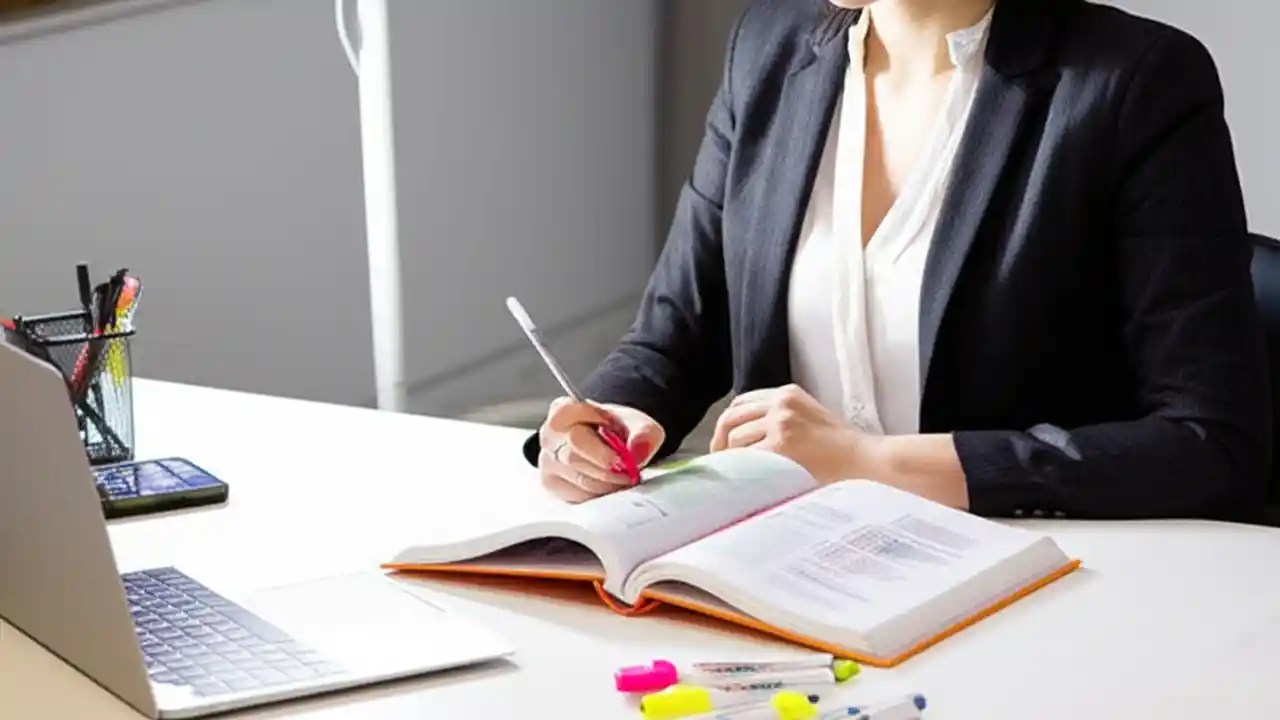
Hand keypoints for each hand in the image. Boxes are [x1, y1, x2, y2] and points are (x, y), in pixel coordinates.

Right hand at [538, 399, 664, 502]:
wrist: (611, 442)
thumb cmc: (618, 430)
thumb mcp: (639, 424)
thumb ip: (643, 433)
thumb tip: (637, 451)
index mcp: (565, 411)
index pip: (575, 433)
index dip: (600, 451)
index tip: (621, 458)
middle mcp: (550, 435)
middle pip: (575, 458)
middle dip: (607, 470)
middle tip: (629, 473)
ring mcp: (547, 460)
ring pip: (578, 479)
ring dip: (607, 484)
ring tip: (623, 478)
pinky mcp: (551, 483)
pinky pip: (577, 495)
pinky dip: (599, 494)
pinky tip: (608, 484)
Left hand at [709, 384, 875, 483]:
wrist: (862, 457)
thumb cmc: (839, 445)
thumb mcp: (809, 416)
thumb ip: (781, 417)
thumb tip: (745, 436)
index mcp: (787, 393)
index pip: (741, 402)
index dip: (728, 423)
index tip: (724, 441)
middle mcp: (781, 403)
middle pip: (731, 417)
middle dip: (719, 440)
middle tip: (718, 460)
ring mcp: (780, 422)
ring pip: (735, 438)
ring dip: (730, 457)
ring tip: (734, 473)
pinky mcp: (781, 444)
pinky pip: (747, 456)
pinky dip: (740, 468)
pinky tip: (743, 478)